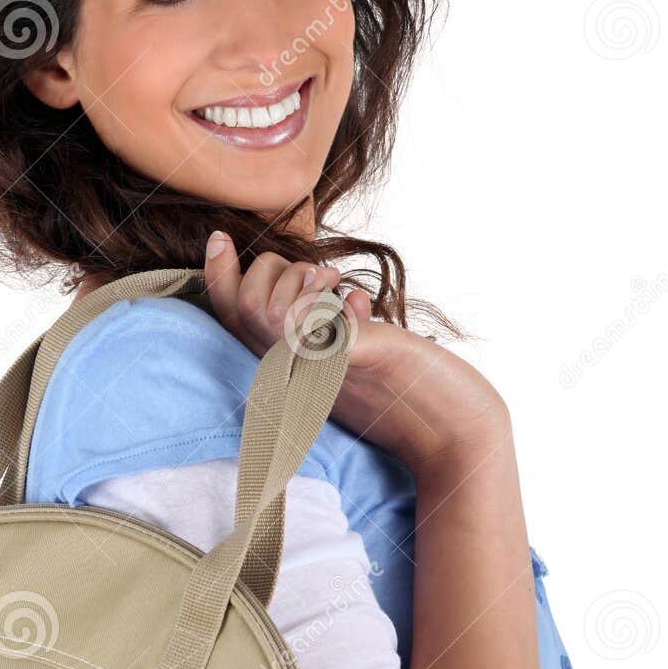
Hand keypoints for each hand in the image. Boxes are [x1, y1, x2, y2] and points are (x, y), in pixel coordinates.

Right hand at [203, 233, 509, 473]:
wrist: (449, 431)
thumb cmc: (403, 387)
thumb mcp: (350, 349)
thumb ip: (321, 324)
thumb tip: (314, 277)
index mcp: (286, 365)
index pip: (231, 316)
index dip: (218, 274)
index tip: (220, 237)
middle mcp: (295, 372)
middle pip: (247, 303)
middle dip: (274, 269)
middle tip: (321, 278)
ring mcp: (322, 370)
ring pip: (274, 310)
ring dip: (302, 279)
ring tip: (337, 288)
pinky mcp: (358, 364)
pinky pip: (328, 333)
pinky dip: (341, 311)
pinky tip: (356, 304)